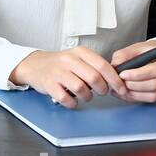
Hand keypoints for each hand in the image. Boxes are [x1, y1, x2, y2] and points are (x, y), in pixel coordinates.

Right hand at [9, 46, 127, 108]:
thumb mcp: (77, 57)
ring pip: (81, 88)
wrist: (33, 65)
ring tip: (85, 96)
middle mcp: (69, 60)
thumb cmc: (60, 64)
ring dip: (87, 97)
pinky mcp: (49, 84)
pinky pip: (66, 98)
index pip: (103, 65)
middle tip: (101, 92)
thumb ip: (95, 65)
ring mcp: (58, 72)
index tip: (121, 88)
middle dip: (102, 89)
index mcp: (80, 52)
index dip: (115, 79)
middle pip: (94, 77)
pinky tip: (72, 100)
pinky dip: (72, 103)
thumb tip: (116, 78)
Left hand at [110, 39, 155, 102]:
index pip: (154, 70)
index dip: (136, 75)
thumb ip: (123, 55)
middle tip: (120, 82)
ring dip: (134, 94)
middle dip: (134, 85)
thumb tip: (115, 65)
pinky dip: (137, 98)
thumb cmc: (146, 51)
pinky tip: (126, 94)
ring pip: (153, 95)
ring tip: (121, 88)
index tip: (122, 74)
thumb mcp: (135, 47)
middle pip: (154, 85)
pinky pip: (151, 99)